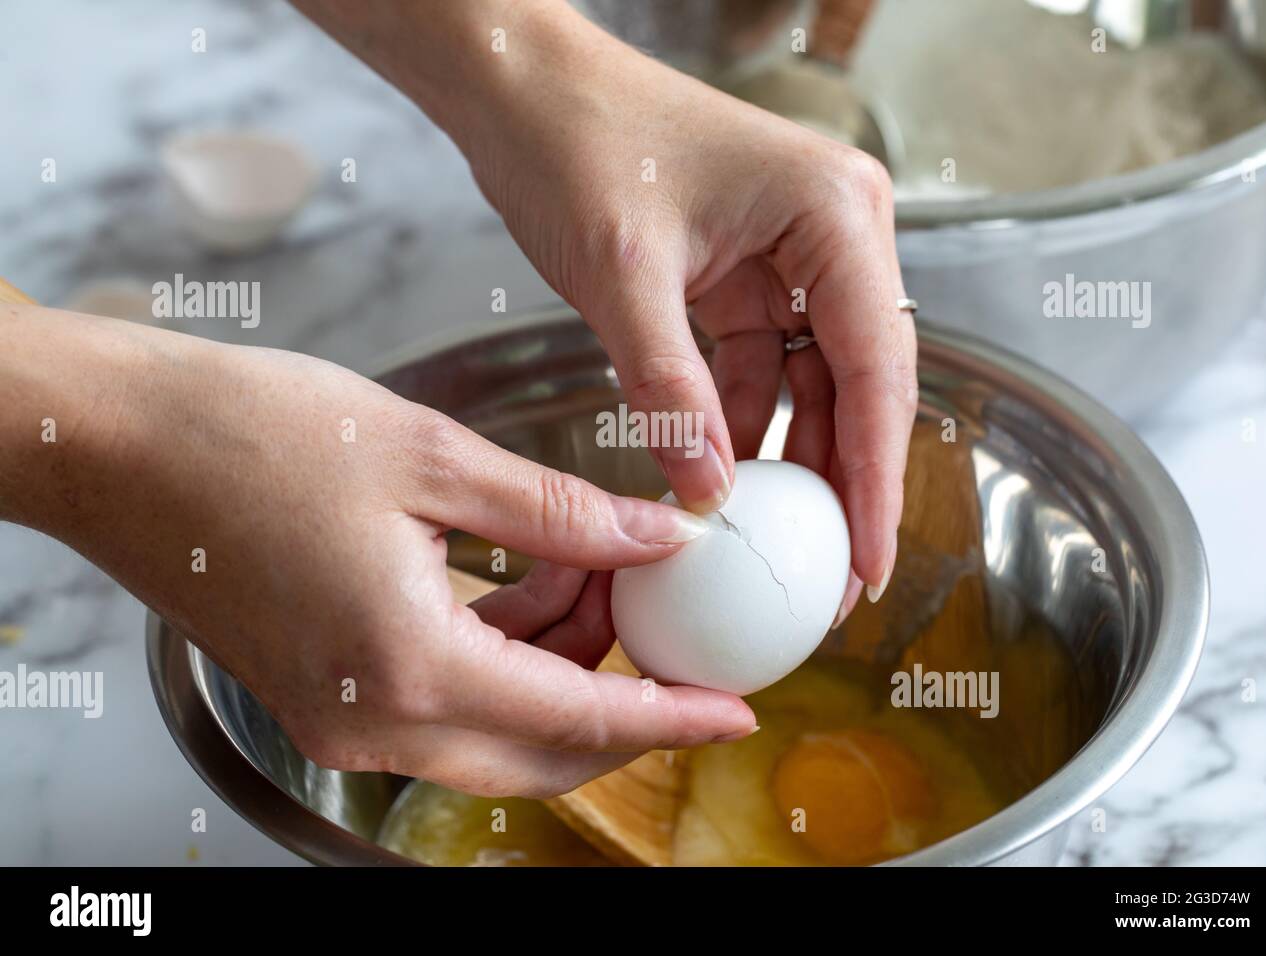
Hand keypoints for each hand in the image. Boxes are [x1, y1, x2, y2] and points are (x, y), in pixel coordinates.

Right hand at [1, 306, 755, 796]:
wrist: (120, 445)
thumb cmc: (256, 435)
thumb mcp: (434, 458)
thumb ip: (563, 513)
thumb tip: (661, 538)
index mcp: (410, 667)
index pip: (578, 717)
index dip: (668, 716)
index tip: (733, 712)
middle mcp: (374, 721)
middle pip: (542, 746)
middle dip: (618, 691)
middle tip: (665, 622)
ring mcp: (341, 718)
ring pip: (494, 726)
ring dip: (558, 668)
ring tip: (595, 572)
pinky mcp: (323, 694)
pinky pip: (442, 702)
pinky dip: (500, 657)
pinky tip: (530, 583)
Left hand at [297, 0, 916, 613]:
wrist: (524, 90)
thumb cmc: (575, 145)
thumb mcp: (623, 281)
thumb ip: (670, 394)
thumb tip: (709, 499)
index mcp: (833, 215)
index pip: (876, 368)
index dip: (876, 477)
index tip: (868, 562)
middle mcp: (834, 230)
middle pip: (861, 381)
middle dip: (846, 480)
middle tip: (834, 577)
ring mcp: (795, 251)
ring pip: (816, 381)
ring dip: (795, 459)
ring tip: (781, 546)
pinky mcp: (752, 271)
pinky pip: (765, 366)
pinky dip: (745, 423)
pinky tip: (723, 481)